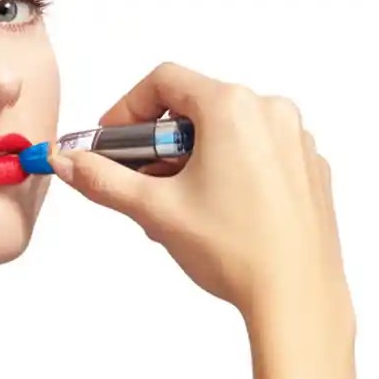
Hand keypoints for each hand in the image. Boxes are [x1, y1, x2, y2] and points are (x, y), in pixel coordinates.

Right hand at [47, 62, 352, 329]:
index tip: (112, 141)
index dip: (128, 108)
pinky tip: (218, 216)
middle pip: (197, 109)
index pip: (164, 81)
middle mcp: (271, 112)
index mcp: (232, 108)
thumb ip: (104, 179)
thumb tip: (69, 163)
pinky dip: (230, 173)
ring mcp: (296, 140)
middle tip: (141, 184)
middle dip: (160, 144)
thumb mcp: (155, 210)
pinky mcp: (310, 169)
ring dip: (193, 162)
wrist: (297, 297)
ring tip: (180, 210)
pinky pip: (259, 154)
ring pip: (228, 133)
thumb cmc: (237, 251)